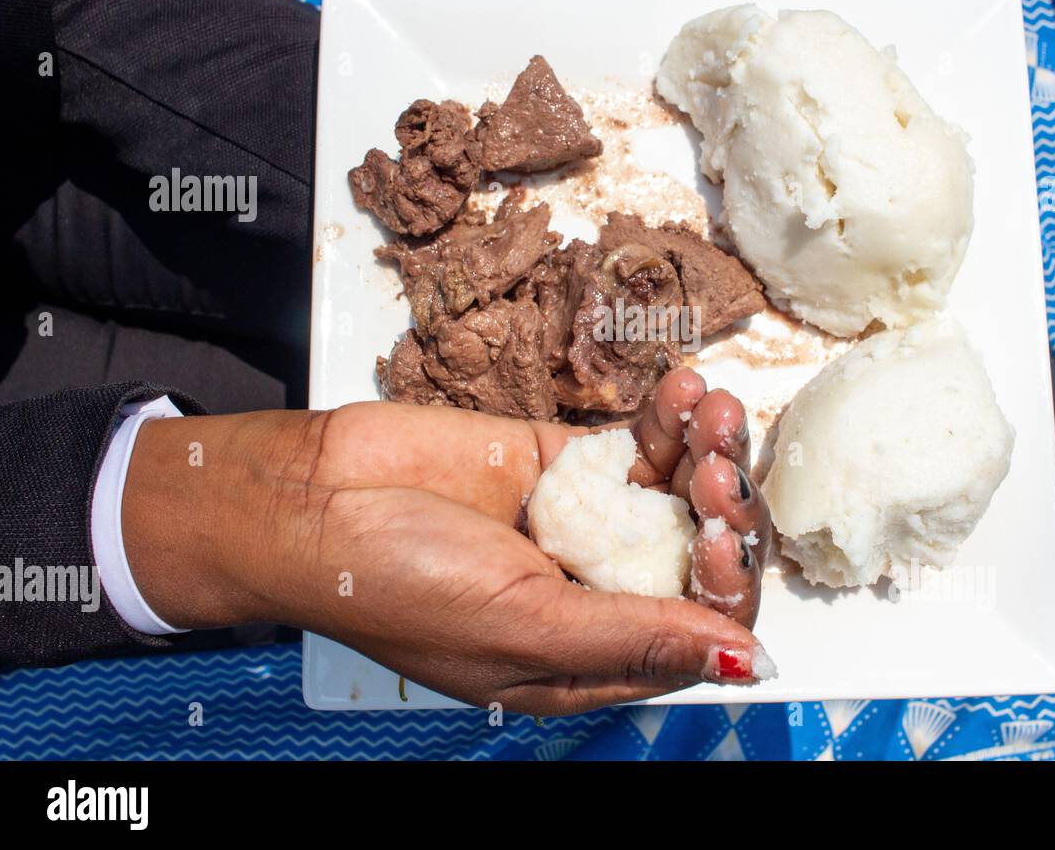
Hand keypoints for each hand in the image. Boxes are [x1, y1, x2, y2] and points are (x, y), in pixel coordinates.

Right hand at [120, 368, 775, 714]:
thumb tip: (744, 665)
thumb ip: (637, 638)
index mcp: (588, 658)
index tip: (710, 533)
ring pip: (678, 491)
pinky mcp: (562, 463)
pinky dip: (668, 416)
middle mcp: (594, 594)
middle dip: (721, 505)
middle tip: (713, 461)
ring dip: (707, 448)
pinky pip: (636, 442)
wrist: (310, 498)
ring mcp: (583, 524)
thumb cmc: (390, 586)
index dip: (723, 584)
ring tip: (708, 408)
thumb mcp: (521, 627)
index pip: (697, 630)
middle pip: (697, 554)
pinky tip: (683, 389)